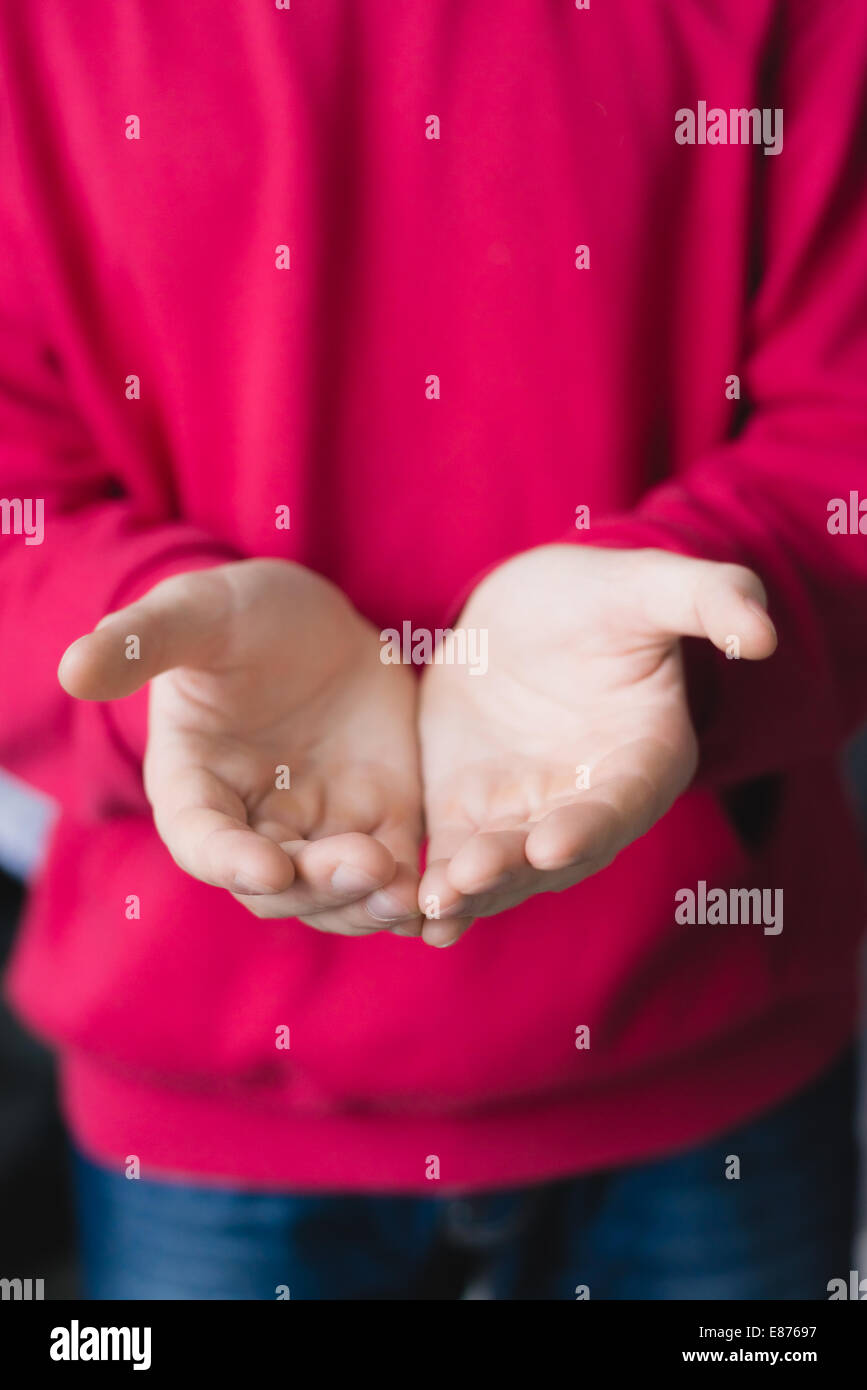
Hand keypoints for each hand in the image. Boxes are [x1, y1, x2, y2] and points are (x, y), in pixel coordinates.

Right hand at [59, 559, 422, 935]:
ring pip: (338, 894)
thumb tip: (71, 668)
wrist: (317, 622)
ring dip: (369, 903)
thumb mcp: (196, 613)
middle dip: (317, 885)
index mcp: (195, 785)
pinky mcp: (381, 823)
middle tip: (364, 865)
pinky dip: (418, 895)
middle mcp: (254, 824)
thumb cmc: (239, 615)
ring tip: (408, 893)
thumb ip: (143, 640)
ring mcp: (320, 831)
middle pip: (276, 884)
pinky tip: (449, 899)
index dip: (228, 859)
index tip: (266, 867)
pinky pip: (397, 874)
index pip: (201, 839)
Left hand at [417, 544, 776, 946]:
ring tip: (431, 906)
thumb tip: (763, 635)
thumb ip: (708, 601)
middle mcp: (589, 803)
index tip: (552, 843)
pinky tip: (405, 910)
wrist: (523, 610)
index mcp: (645, 758)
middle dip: (514, 870)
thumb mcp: (648, 587)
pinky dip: (435, 886)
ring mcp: (528, 815)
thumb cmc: (597, 597)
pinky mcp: (471, 815)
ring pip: (503, 867)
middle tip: (469, 878)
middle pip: (555, 852)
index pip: (620, 802)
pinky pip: (454, 858)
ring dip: (470, 891)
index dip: (591, 826)